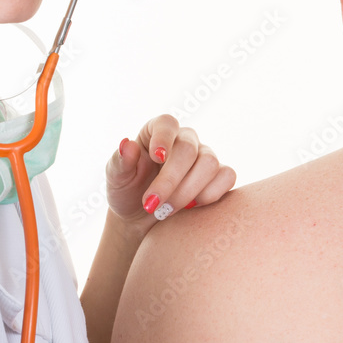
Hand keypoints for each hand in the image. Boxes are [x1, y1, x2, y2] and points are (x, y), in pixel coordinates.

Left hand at [105, 114, 235, 233]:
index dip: (163, 138)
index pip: (166, 124)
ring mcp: (204, 156)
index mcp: (156, 132)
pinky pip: (227, 177)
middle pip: (188, 150)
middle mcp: (184, 140)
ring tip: (166, 210)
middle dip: (170, 181)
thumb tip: (126, 144)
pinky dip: (209, 195)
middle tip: (152, 205)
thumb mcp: (116, 179)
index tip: (156, 158)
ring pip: (209, 163)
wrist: (141, 219)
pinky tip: (190, 209)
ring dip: (187, 192)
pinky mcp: (219, 175)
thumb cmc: (127, 192)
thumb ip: (120, 162)